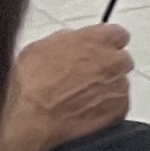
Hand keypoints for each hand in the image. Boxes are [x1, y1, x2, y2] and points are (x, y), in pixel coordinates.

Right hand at [0, 24, 132, 150]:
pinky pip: (118, 106)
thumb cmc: (30, 84)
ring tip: (78, 99)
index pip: (117, 34)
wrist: (29, 116)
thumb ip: (68, 41)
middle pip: (120, 60)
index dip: (105, 45)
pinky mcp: (119, 110)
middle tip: (84, 78)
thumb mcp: (41, 47)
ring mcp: (119, 86)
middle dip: (106, 68)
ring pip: (119, 84)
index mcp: (97, 39)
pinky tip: (84, 112)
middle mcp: (113, 60)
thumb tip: (72, 43)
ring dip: (105, 89)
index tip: (98, 51)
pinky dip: (106, 109)